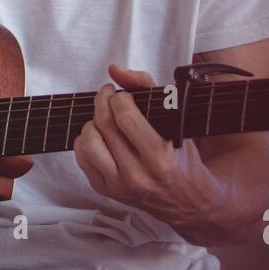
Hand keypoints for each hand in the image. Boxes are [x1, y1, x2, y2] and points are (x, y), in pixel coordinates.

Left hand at [72, 63, 226, 228]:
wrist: (186, 199)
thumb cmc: (181, 156)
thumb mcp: (176, 120)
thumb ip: (146, 87)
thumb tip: (115, 69)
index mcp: (160, 158)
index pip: (125, 117)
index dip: (118, 97)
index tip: (123, 95)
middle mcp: (138, 175)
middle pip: (104, 126)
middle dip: (103, 102)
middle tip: (108, 96)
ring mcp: (119, 185)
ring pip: (88, 143)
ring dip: (92, 123)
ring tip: (103, 119)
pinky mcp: (105, 191)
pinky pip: (82, 158)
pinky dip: (86, 141)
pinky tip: (100, 136)